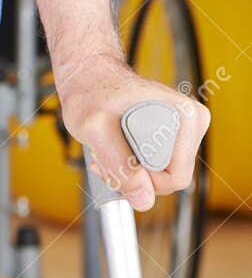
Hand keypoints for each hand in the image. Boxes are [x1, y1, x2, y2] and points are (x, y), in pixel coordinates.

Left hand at [55, 53, 208, 211]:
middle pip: (167, 181)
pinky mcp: (167, 142)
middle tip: (104, 151)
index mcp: (187, 117)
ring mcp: (180, 135)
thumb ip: (119, 164)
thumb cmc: (91, 92)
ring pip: (157, 180)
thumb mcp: (96, 127)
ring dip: (125, 172)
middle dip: (131, 175)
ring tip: (105, 148)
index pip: (175, 177)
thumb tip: (144, 200)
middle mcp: (190, 125)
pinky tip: (109, 150)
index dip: (140, 176)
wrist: (87, 77)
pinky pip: (151, 172)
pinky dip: (126, 167)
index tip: (112, 154)